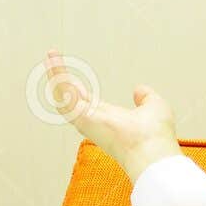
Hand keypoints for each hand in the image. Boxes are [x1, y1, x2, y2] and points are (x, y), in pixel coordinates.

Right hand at [44, 49, 179, 182]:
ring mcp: (85, 118)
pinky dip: (58, 76)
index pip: (87, 102)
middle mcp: (93, 120)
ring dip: (56, 74)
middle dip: (61, 79)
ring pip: (64, 94)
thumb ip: (146, 98)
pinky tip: (53, 60)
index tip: (73, 79)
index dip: (79, 89)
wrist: (152, 151)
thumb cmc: (154, 136)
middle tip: (53, 60)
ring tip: (51, 55)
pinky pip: (66, 93)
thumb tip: (139, 90)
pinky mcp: (81, 115)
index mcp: (107, 119)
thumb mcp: (153, 107)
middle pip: (70, 96)